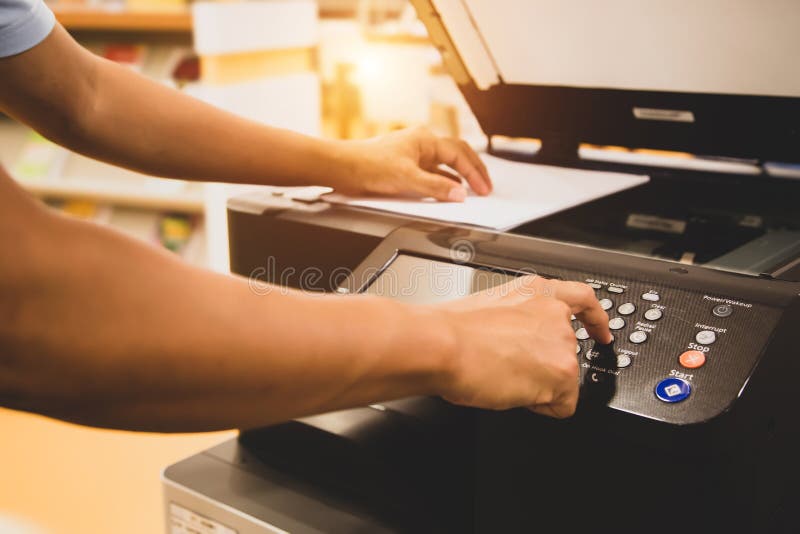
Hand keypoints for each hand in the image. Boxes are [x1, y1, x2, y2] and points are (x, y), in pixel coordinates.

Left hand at [335, 127, 492, 200]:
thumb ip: (436, 188)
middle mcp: (421, 144)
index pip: (460, 155)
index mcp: (425, 139)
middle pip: (457, 155)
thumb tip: (459, 194)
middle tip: (486, 187)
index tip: (484, 189)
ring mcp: (413, 154)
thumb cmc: (368, 165)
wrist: (342, 168)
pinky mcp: (405, 166)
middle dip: (473, 171)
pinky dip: (443, 182)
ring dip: (459, 177)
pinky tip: (447, 191)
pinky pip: (432, 173)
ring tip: (472, 190)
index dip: (475, 173)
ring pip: (445, 164)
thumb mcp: (407, 179)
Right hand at [434, 276, 611, 417]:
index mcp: (535, 291)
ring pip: (563, 377)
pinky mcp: (563, 372)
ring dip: (540, 384)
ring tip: (503, 378)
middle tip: (513, 370)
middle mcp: (554, 312)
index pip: (582, 299)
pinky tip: (515, 393)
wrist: (442, 345)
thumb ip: (514, 319)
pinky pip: (563, 404)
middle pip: (567, 350)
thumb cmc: (449, 331)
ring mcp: (562, 342)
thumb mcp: (488, 309)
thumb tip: (511, 341)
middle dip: (546, 365)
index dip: (596, 320)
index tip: (602, 333)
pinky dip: (542, 406)